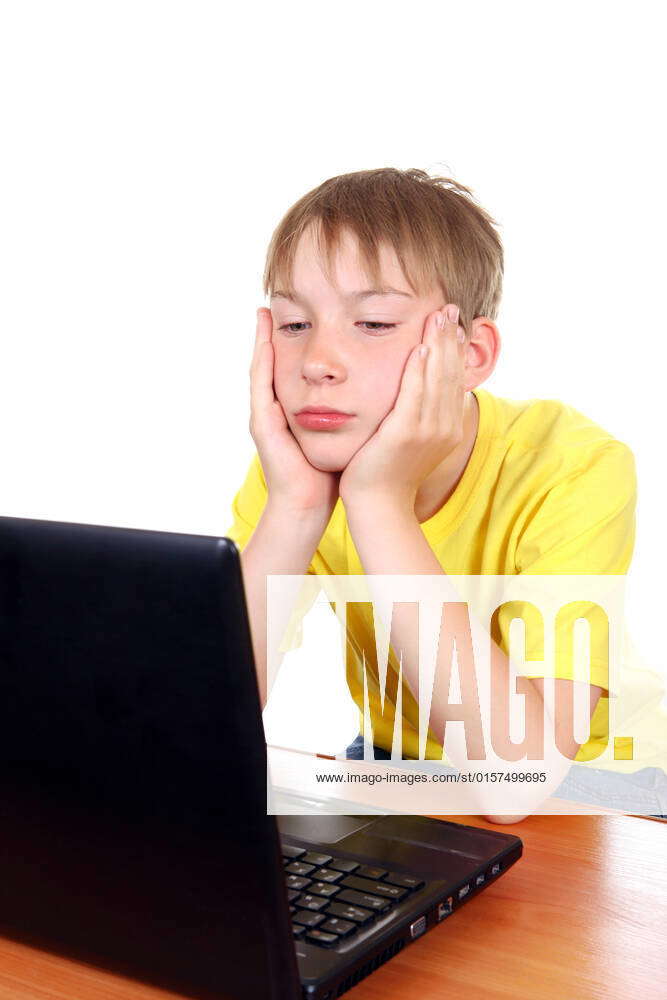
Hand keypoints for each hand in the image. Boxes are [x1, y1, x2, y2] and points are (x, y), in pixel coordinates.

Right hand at [249, 308, 340, 515]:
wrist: (309, 504)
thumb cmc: (329, 471)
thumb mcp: (343, 430)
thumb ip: (351, 408)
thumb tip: (380, 386)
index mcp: (297, 406)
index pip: (297, 364)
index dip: (301, 337)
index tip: (306, 310)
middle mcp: (277, 406)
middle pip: (276, 361)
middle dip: (275, 331)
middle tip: (275, 299)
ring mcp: (266, 414)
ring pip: (263, 368)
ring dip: (262, 340)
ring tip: (265, 311)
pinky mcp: (263, 424)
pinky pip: (261, 387)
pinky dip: (262, 363)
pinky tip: (265, 342)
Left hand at [339, 304, 466, 510]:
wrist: (376, 503)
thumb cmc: (386, 471)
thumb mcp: (411, 438)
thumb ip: (419, 413)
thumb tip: (422, 388)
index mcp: (449, 428)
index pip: (455, 380)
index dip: (455, 350)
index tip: (452, 323)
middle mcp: (445, 428)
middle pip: (451, 374)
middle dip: (450, 339)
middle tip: (449, 308)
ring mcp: (428, 431)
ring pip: (437, 379)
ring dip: (438, 345)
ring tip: (437, 317)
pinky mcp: (406, 433)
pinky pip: (416, 394)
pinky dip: (419, 369)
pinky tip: (419, 347)